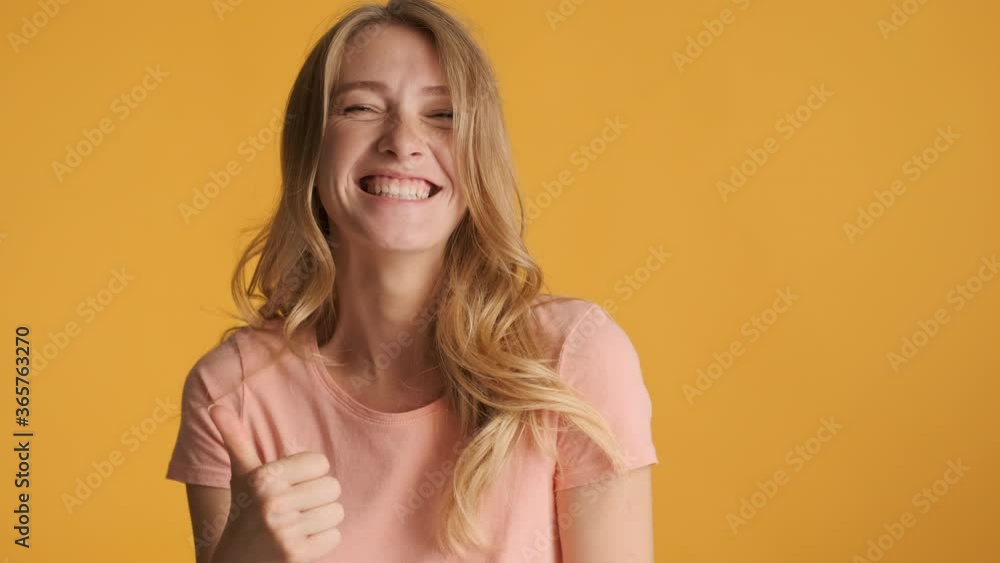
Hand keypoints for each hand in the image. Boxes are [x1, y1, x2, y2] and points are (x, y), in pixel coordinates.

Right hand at [208, 403, 343, 562]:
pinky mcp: (296, 554)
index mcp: (263, 477)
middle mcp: (273, 502)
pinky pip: (334, 537)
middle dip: (318, 498)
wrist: (234, 562)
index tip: (290, 486)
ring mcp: (284, 531)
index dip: (309, 474)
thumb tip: (215, 405)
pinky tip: (301, 543)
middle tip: (295, 508)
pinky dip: (322, 542)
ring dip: (321, 521)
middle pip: (332, 487)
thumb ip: (234, 438)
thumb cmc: (245, 511)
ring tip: (298, 525)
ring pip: (336, 512)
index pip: (321, 462)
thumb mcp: (240, 475)